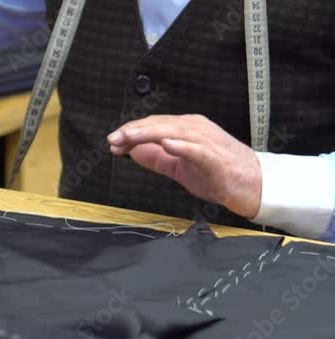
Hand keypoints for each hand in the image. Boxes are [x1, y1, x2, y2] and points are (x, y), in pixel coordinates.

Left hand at [107, 115, 262, 218]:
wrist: (253, 185)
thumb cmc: (218, 173)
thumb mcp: (178, 166)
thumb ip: (156, 158)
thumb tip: (132, 152)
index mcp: (187, 129)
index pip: (153, 125)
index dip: (131, 132)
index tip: (113, 142)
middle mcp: (196, 130)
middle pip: (159, 125)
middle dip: (133, 131)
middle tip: (113, 139)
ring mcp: (206, 142)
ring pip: (173, 132)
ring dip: (148, 134)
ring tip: (129, 137)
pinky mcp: (215, 159)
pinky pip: (196, 149)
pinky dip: (180, 145)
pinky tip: (166, 144)